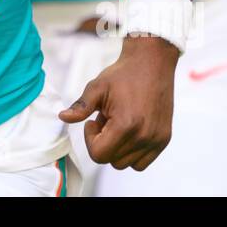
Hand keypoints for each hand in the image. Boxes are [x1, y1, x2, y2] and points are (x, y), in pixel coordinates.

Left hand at [60, 35, 179, 169]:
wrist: (152, 63)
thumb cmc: (122, 74)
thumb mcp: (96, 87)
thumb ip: (80, 107)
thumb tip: (62, 118)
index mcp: (126, 125)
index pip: (99, 155)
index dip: (90, 139)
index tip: (93, 121)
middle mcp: (144, 136)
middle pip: (111, 161)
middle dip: (103, 143)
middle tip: (105, 120)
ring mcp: (156, 139)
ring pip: (126, 164)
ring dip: (118, 149)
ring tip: (118, 124)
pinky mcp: (164, 139)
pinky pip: (142, 163)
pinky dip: (132, 153)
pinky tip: (129, 131)